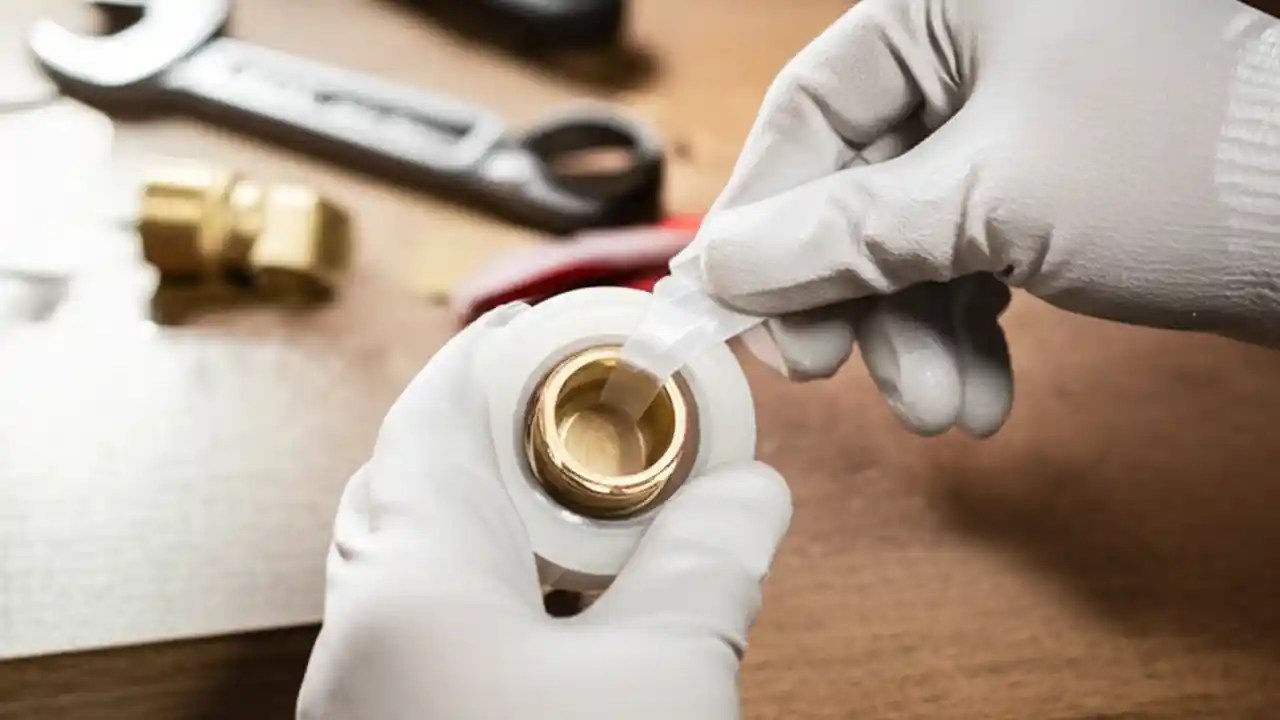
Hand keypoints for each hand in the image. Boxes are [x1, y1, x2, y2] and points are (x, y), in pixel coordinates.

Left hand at [297, 305, 791, 719]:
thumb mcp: (667, 669)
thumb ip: (710, 562)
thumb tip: (750, 492)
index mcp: (405, 587)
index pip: (427, 419)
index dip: (486, 354)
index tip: (538, 321)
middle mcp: (361, 637)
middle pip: (420, 487)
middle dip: (501, 436)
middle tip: (578, 416)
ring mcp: (369, 695)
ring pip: (429, 567)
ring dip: (506, 524)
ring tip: (589, 514)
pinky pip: (437, 633)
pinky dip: (503, 597)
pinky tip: (569, 618)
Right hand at [691, 0, 1279, 437]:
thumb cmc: (1187, 172)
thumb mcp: (984, 201)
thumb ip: (839, 235)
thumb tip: (724, 268)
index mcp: (953, 5)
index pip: (811, 108)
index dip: (766, 216)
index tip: (735, 305)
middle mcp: (979, 51)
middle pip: (856, 185)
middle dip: (853, 297)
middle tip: (830, 373)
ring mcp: (1017, 124)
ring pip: (911, 238)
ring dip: (913, 337)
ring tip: (940, 412)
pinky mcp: (1051, 189)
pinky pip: (968, 261)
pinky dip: (965, 334)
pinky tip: (982, 397)